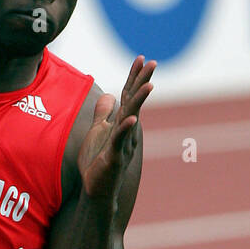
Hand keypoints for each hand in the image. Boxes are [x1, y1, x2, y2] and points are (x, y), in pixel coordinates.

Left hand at [78, 56, 155, 201]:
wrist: (96, 190)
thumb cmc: (98, 163)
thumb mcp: (98, 132)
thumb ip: (103, 114)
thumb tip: (109, 95)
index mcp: (122, 124)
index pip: (129, 95)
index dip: (134, 77)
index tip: (141, 58)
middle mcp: (127, 131)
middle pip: (135, 102)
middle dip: (143, 81)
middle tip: (152, 62)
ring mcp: (122, 143)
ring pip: (132, 118)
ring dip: (140, 101)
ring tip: (149, 85)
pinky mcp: (115, 157)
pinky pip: (120, 140)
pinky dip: (125, 129)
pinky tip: (130, 118)